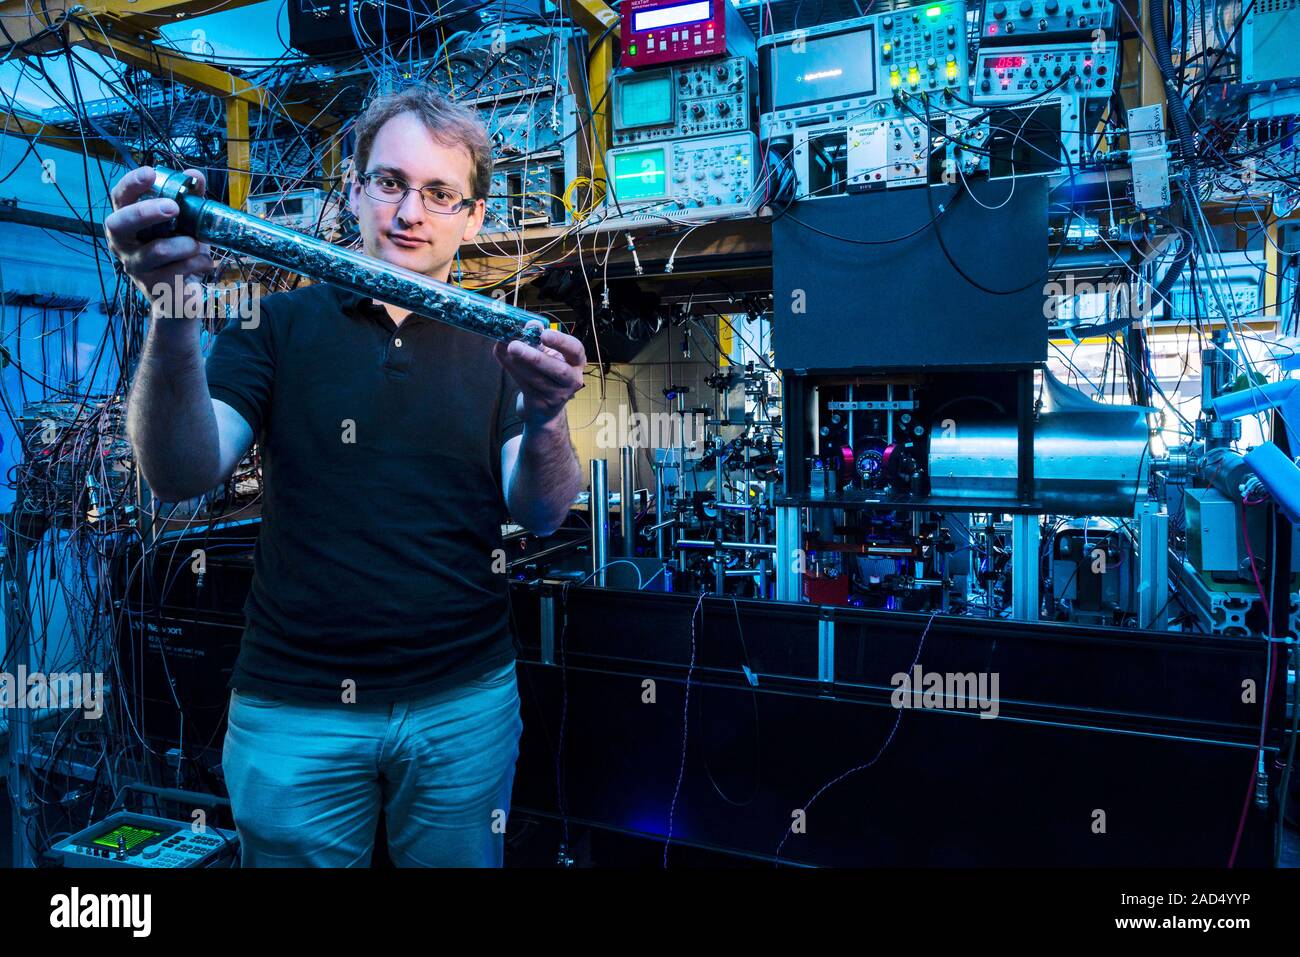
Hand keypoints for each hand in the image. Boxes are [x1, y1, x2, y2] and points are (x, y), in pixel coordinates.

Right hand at [104, 166, 214, 306]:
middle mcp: (122, 243)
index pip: (119, 197)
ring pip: (158, 250)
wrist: (179, 296)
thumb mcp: (185, 223)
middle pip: (120, 223)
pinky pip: (180, 268)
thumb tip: (195, 175)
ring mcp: (135, 266)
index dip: (131, 183)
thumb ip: (189, 198)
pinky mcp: (153, 286)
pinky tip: (203, 264)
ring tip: (197, 245)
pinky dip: (199, 262)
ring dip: (187, 244)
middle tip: (174, 207)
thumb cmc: (178, 252)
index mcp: (127, 222)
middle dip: (146, 212)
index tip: (150, 172)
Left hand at [492, 320, 585, 428]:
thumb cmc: (546, 371)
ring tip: (506, 350)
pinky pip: (526, 385)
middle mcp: (572, 379)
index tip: (544, 334)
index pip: (575, 350)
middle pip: (558, 370)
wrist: (544, 405)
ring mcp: (558, 395)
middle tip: (514, 346)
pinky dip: (512, 370)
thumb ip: (537, 338)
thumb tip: (529, 324)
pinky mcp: (542, 404)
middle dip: (535, 357)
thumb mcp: (546, 352)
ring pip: (538, 379)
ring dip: (518, 364)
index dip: (561, 342)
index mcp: (576, 361)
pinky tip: (503, 357)